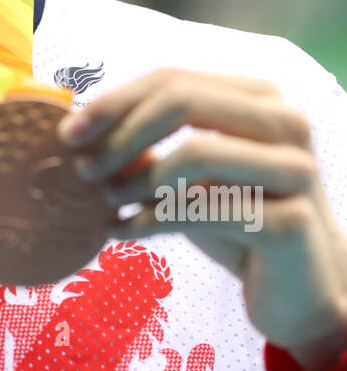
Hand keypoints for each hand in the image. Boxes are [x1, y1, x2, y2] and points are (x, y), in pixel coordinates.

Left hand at [57, 69, 346, 370]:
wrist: (301, 292)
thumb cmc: (238, 225)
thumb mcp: (186, 181)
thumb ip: (143, 151)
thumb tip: (75, 130)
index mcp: (258, 98)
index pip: (173, 78)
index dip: (114, 102)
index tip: (68, 133)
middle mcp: (285, 121)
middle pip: (182, 100)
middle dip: (121, 133)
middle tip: (84, 169)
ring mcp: (295, 168)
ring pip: (196, 152)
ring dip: (138, 180)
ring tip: (107, 203)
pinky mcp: (293, 221)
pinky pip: (207, 210)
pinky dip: (154, 220)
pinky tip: (126, 232)